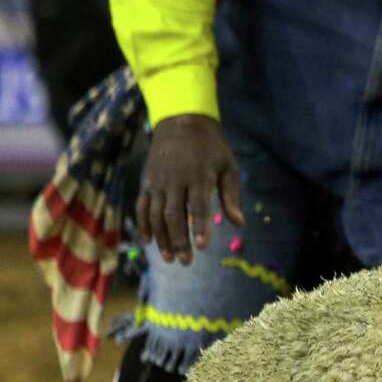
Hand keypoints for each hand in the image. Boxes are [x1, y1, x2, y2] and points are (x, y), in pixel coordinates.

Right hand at [137, 114, 244, 264]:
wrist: (181, 120)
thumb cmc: (211, 147)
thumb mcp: (227, 166)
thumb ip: (231, 195)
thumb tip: (239, 224)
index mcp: (198, 175)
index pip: (198, 206)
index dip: (199, 227)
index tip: (202, 246)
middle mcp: (175, 179)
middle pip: (174, 214)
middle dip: (180, 240)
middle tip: (186, 262)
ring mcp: (157, 181)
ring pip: (156, 213)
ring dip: (162, 238)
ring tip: (170, 258)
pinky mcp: (146, 181)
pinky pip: (142, 205)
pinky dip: (143, 223)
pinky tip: (147, 241)